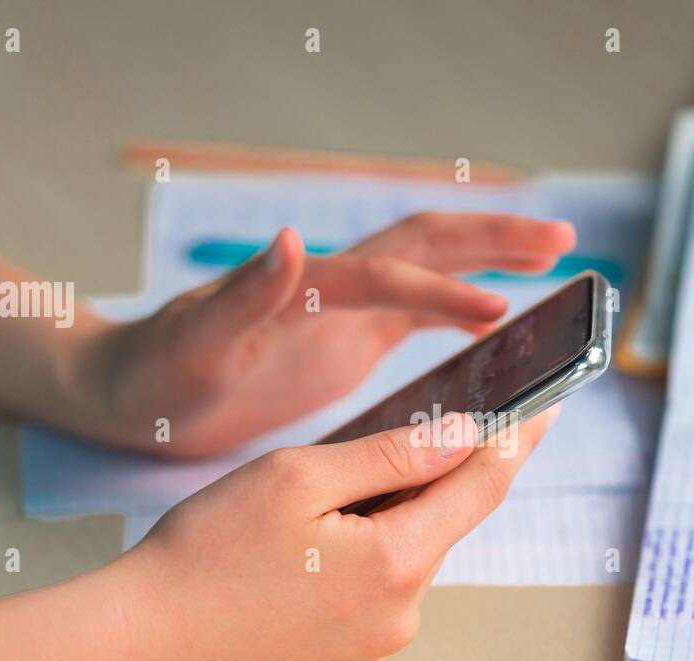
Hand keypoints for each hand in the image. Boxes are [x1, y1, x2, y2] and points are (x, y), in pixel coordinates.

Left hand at [81, 213, 575, 457]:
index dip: (443, 291)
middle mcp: (330, 285)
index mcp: (302, 287)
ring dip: (488, 259)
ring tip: (551, 264)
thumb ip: (240, 297)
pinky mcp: (343, 336)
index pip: (387, 277)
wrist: (129, 390)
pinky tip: (495, 321)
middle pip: (426, 242)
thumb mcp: (190, 344)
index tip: (498, 311)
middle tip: (563, 240)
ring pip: (429, 268)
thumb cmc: (153, 374)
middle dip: (494, 238)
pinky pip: (416, 312)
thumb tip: (289, 238)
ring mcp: (341, 309)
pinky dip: (460, 307)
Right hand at [119, 405, 558, 660]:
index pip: (483, 486)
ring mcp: (374, 648)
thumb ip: (394, 453)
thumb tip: (468, 433)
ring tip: (316, 501)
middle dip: (429, 476)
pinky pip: (375, 594)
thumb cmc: (205, 553)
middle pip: (441, 522)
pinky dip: (362, 558)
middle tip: (401, 433)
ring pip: (404, 557)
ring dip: (386, 518)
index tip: (550, 405)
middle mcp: (401, 616)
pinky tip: (303, 549)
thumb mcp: (298, 478)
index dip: (518, 438)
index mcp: (397, 562)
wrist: (138, 651)